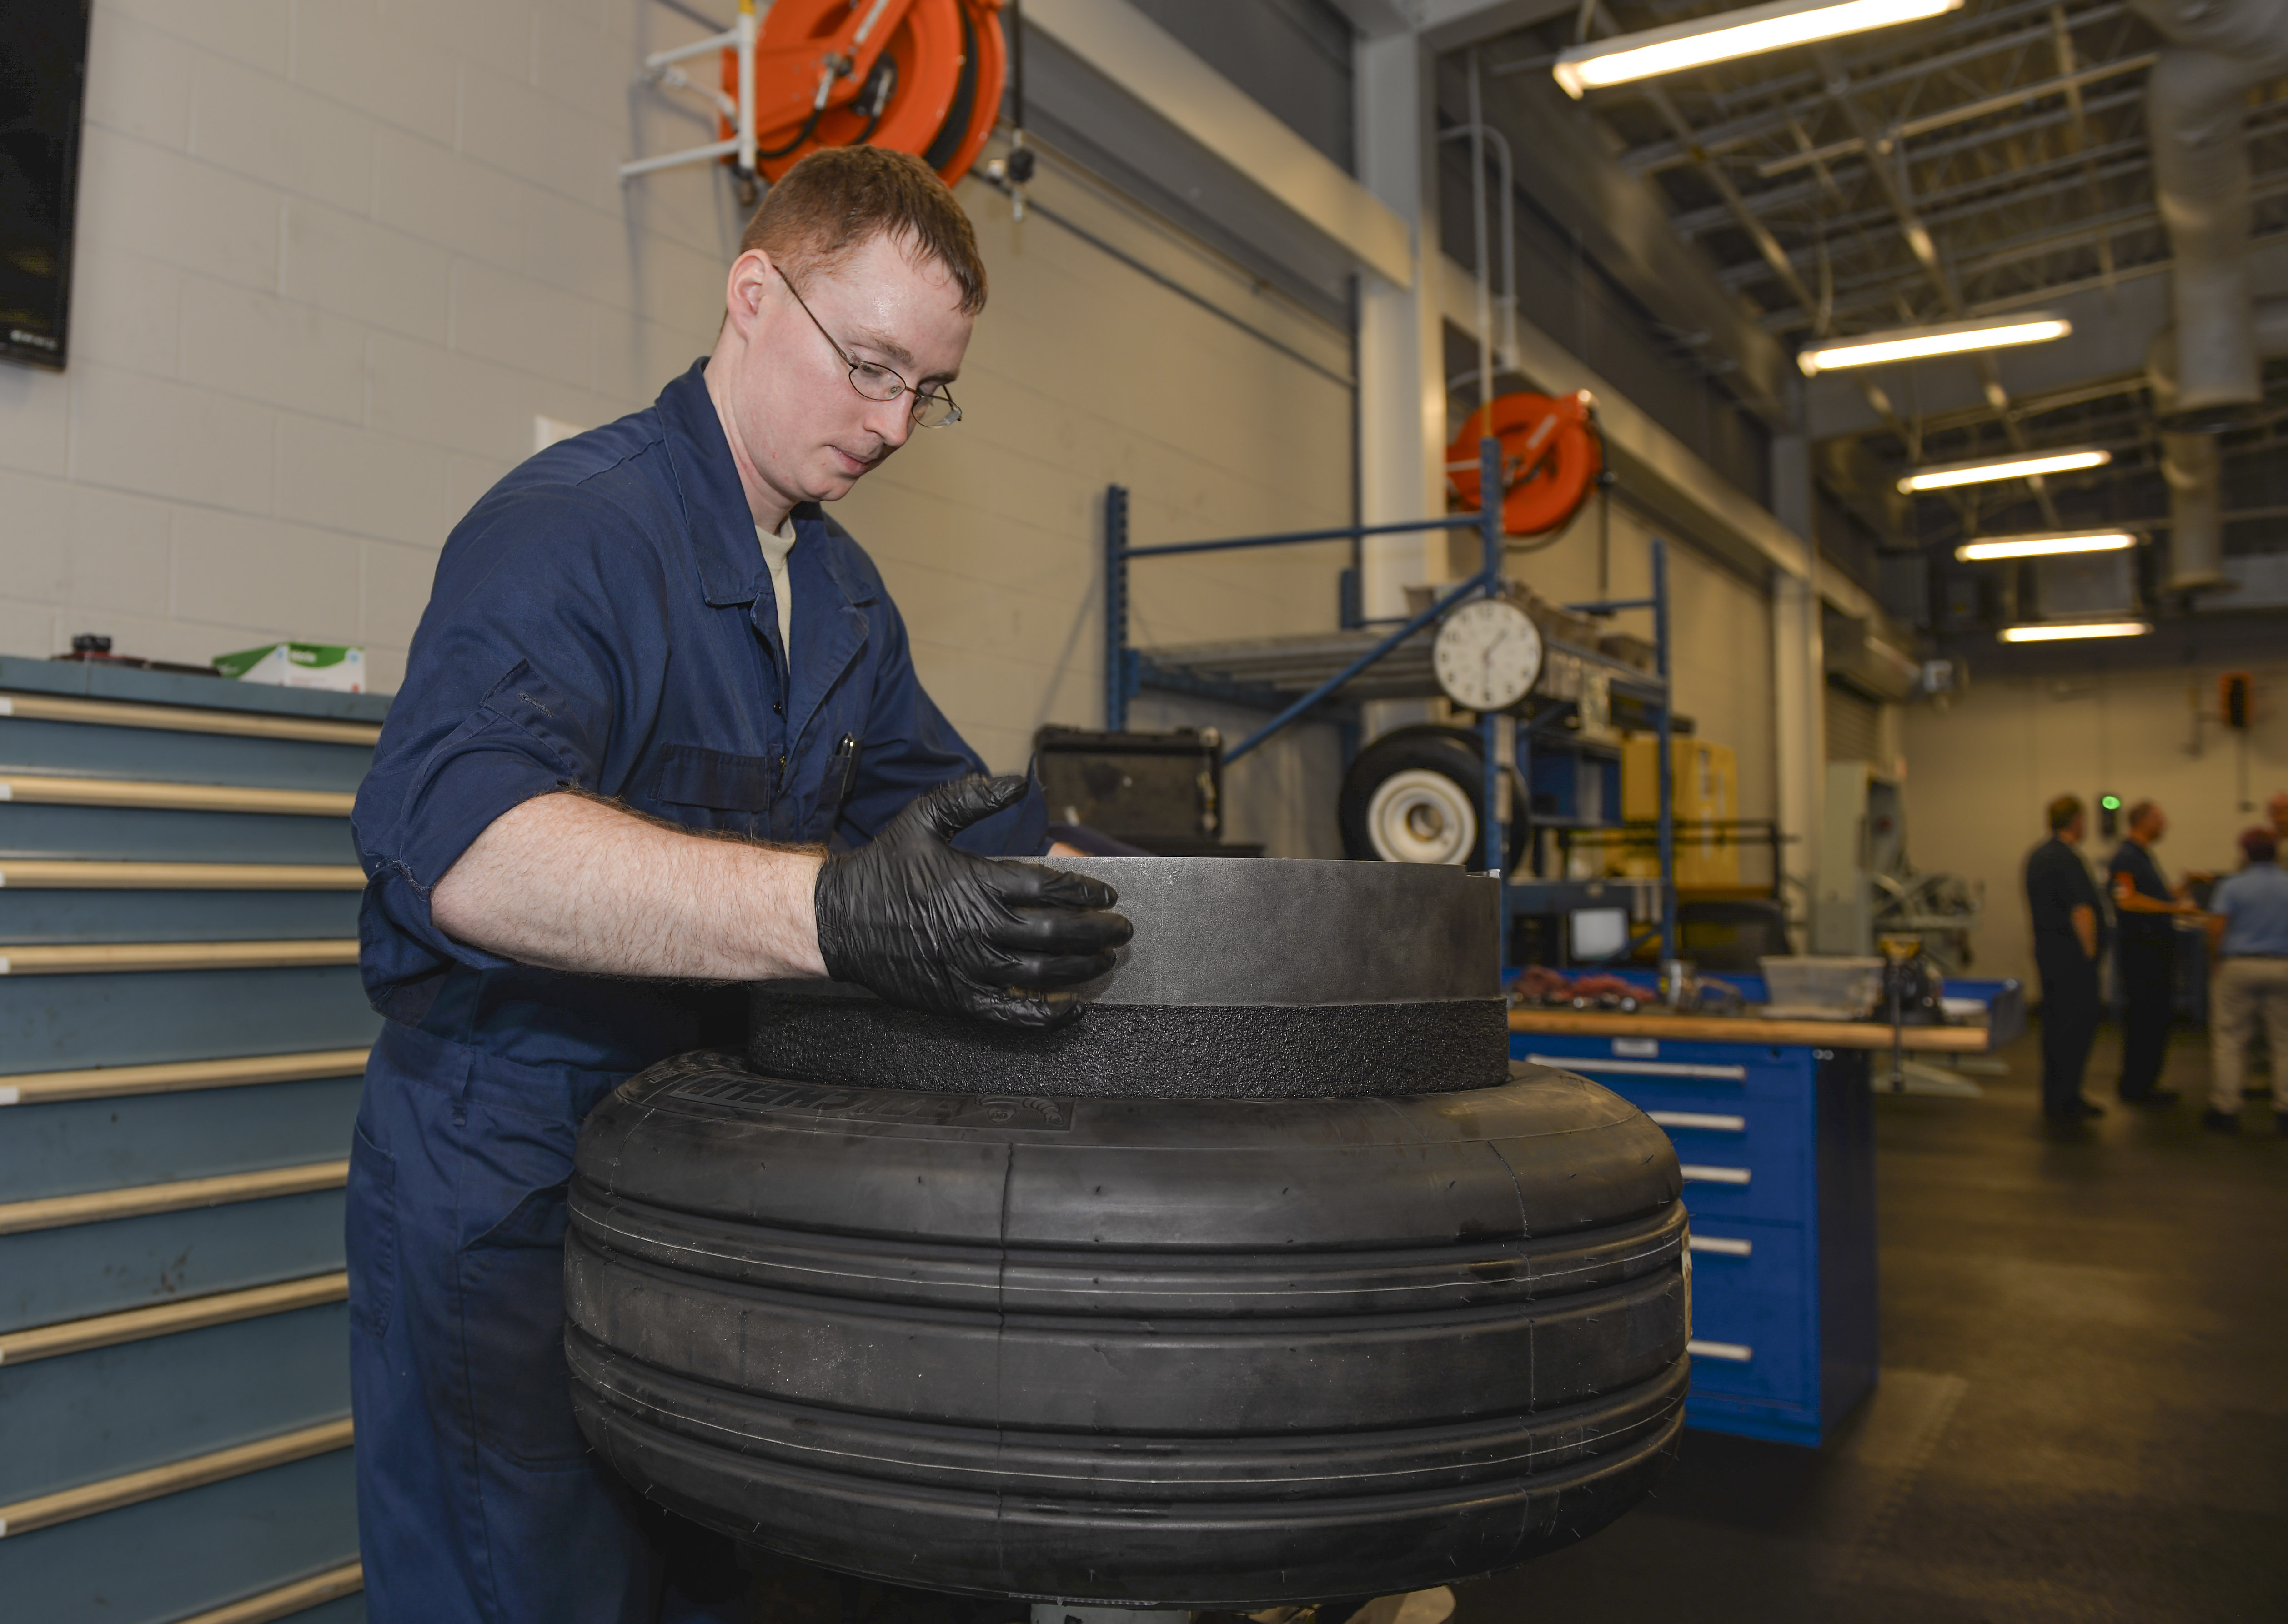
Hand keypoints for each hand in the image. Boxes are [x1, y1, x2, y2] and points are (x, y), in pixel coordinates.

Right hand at [814, 775, 1132, 1026]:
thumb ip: (972, 798)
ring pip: (1042, 974)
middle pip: (1056, 933)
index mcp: (976, 882)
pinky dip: (1048, 1016)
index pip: (1049, 889)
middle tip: (1121, 931)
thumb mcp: (924, 818)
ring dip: (1082, 968)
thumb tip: (1017, 782)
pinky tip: (1073, 1008)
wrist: (837, 920)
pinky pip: (1013, 1014)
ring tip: (1104, 962)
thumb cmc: (884, 867)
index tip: (1108, 896)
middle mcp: (978, 927)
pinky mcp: (957, 1000)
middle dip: (1097, 932)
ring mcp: (969, 968)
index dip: (1086, 893)